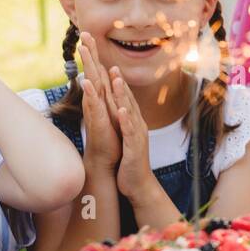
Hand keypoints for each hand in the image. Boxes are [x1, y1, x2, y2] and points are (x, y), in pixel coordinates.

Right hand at [78, 32, 121, 172]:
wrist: (106, 158)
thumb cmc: (109, 135)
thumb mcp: (111, 111)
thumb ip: (106, 96)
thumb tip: (103, 81)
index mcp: (101, 96)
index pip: (97, 70)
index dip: (93, 53)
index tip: (88, 34)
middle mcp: (96, 100)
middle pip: (91, 72)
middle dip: (88, 52)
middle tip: (83, 33)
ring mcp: (96, 109)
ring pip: (90, 83)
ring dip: (87, 66)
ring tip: (82, 49)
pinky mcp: (98, 121)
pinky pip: (93, 105)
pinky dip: (90, 94)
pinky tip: (86, 82)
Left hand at [107, 67, 153, 201]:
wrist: (138, 184)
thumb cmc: (129, 162)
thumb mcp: (126, 139)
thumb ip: (123, 124)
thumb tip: (118, 112)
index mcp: (133, 122)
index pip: (125, 100)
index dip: (119, 83)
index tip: (111, 67)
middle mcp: (137, 125)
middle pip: (128, 100)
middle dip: (120, 82)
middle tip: (113, 66)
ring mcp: (137, 135)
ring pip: (130, 112)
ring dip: (123, 96)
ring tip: (116, 81)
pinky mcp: (134, 147)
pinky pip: (130, 131)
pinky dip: (126, 120)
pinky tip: (121, 111)